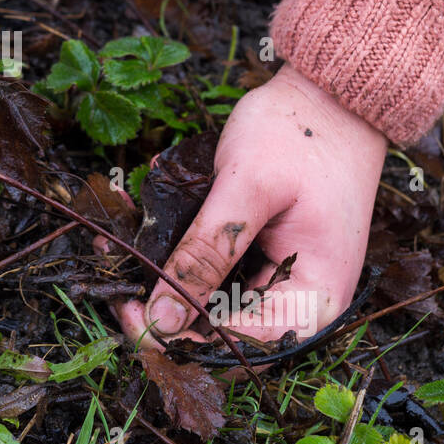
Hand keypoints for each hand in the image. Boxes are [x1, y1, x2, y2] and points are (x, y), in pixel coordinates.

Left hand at [117, 64, 386, 347]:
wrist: (328, 95)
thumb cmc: (298, 135)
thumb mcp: (245, 190)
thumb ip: (205, 255)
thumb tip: (160, 321)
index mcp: (311, 301)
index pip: (235, 349)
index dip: (176, 340)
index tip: (127, 309)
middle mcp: (298, 303)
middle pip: (219, 332)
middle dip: (162, 308)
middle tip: (114, 277)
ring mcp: (280, 281)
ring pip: (211, 305)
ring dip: (165, 280)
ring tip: (120, 249)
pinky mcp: (262, 258)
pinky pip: (217, 274)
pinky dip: (182, 256)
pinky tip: (147, 230)